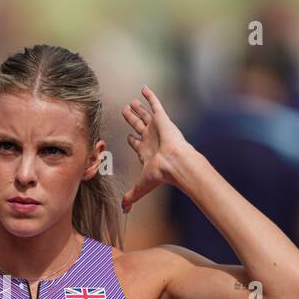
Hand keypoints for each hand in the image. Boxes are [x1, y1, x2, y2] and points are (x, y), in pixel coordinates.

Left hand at [120, 85, 189, 212]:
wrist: (174, 163)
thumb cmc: (160, 174)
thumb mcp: (141, 186)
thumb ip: (132, 196)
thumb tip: (124, 210)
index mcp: (146, 152)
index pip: (136, 144)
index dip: (131, 141)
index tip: (128, 137)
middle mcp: (151, 139)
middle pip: (138, 127)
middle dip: (132, 121)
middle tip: (125, 112)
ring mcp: (156, 128)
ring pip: (145, 116)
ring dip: (138, 109)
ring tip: (130, 102)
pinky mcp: (162, 119)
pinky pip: (155, 104)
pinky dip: (150, 96)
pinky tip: (143, 88)